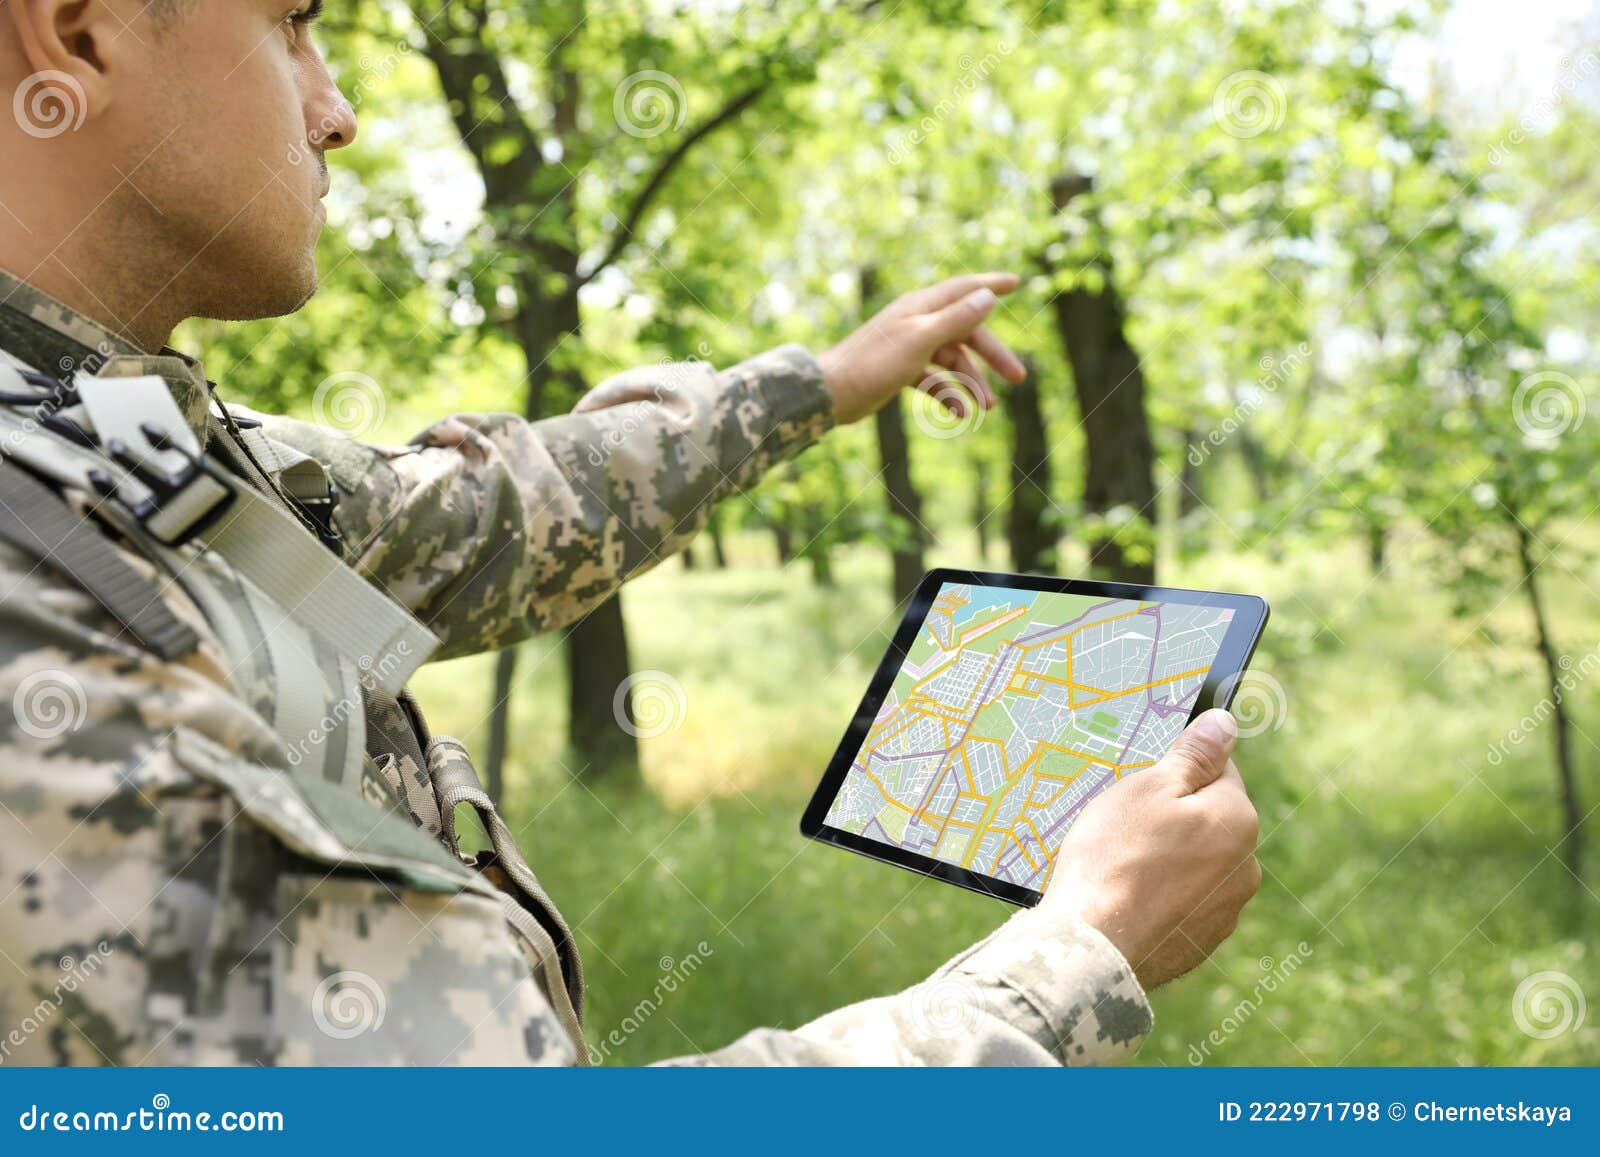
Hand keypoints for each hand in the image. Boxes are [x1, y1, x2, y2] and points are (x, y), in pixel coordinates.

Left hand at [815, 273, 1027, 424]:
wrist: (832, 393)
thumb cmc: (874, 363)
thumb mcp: (922, 340)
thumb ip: (956, 318)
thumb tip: (988, 296)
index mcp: (922, 306)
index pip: (965, 288)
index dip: (991, 284)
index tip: (1017, 281)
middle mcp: (917, 321)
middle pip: (966, 331)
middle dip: (992, 355)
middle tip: (1018, 377)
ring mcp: (909, 346)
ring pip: (952, 359)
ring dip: (971, 381)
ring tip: (985, 409)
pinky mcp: (901, 369)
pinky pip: (934, 378)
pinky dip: (947, 393)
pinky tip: (958, 413)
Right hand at [1043, 709, 1261, 989]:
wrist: (1092, 947)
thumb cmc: (1115, 856)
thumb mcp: (1149, 787)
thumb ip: (1193, 754)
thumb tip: (1225, 723)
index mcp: (1237, 820)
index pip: (1219, 772)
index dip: (1177, 771)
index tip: (1141, 785)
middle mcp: (1245, 868)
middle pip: (1209, 822)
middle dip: (1173, 818)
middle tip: (1123, 826)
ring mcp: (1224, 912)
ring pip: (1196, 865)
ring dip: (1167, 859)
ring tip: (1119, 866)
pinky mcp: (1199, 945)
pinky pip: (1182, 905)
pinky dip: (1159, 897)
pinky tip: (1124, 898)